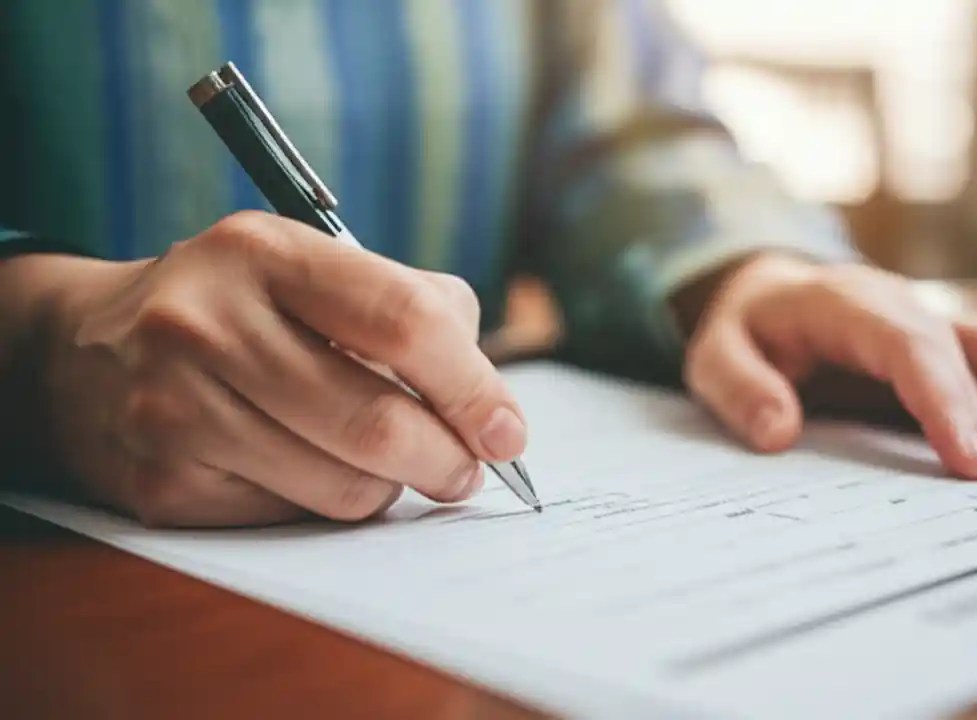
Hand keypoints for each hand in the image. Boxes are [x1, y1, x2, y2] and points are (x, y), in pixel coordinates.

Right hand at [41, 212, 526, 526]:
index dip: (473, 388)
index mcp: (264, 252)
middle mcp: (206, 322)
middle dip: (446, 460)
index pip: (405, 322)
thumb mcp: (317, 270)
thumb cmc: (242, 309)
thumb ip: (418, 312)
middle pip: (377, 422)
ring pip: (342, 485)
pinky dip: (323, 503)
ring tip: (378, 460)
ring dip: (386, 487)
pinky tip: (301, 468)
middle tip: (463, 470)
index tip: (507, 432)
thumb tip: (492, 408)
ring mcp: (174, 406)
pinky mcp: (162, 483)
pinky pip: (293, 519)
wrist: (90, 350)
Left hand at [681, 255, 976, 477]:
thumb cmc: (746, 331)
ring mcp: (924, 322)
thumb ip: (739, 389)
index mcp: (843, 302)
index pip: (907, 344)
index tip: (968, 459)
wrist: (765, 296)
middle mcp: (897, 304)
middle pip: (968, 344)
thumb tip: (777, 433)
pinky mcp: (939, 348)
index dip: (943, 398)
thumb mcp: (714, 356)